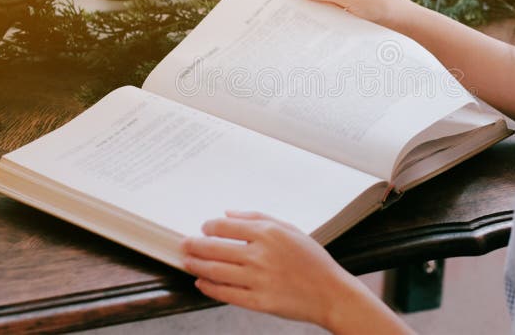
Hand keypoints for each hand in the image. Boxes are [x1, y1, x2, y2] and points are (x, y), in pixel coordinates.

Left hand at [181, 211, 409, 333]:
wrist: (330, 293)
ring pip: (215, 271)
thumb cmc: (312, 260)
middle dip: (194, 245)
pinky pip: (225, 293)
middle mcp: (260, 255)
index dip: (208, 227)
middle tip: (184, 244)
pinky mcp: (258, 302)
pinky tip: (201, 282)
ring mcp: (258, 280)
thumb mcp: (290, 229)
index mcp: (268, 233)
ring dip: (196, 265)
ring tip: (187, 261)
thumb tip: (228, 213)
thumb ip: (258, 218)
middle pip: (214, 248)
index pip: (225, 226)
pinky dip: (209, 287)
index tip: (203, 228)